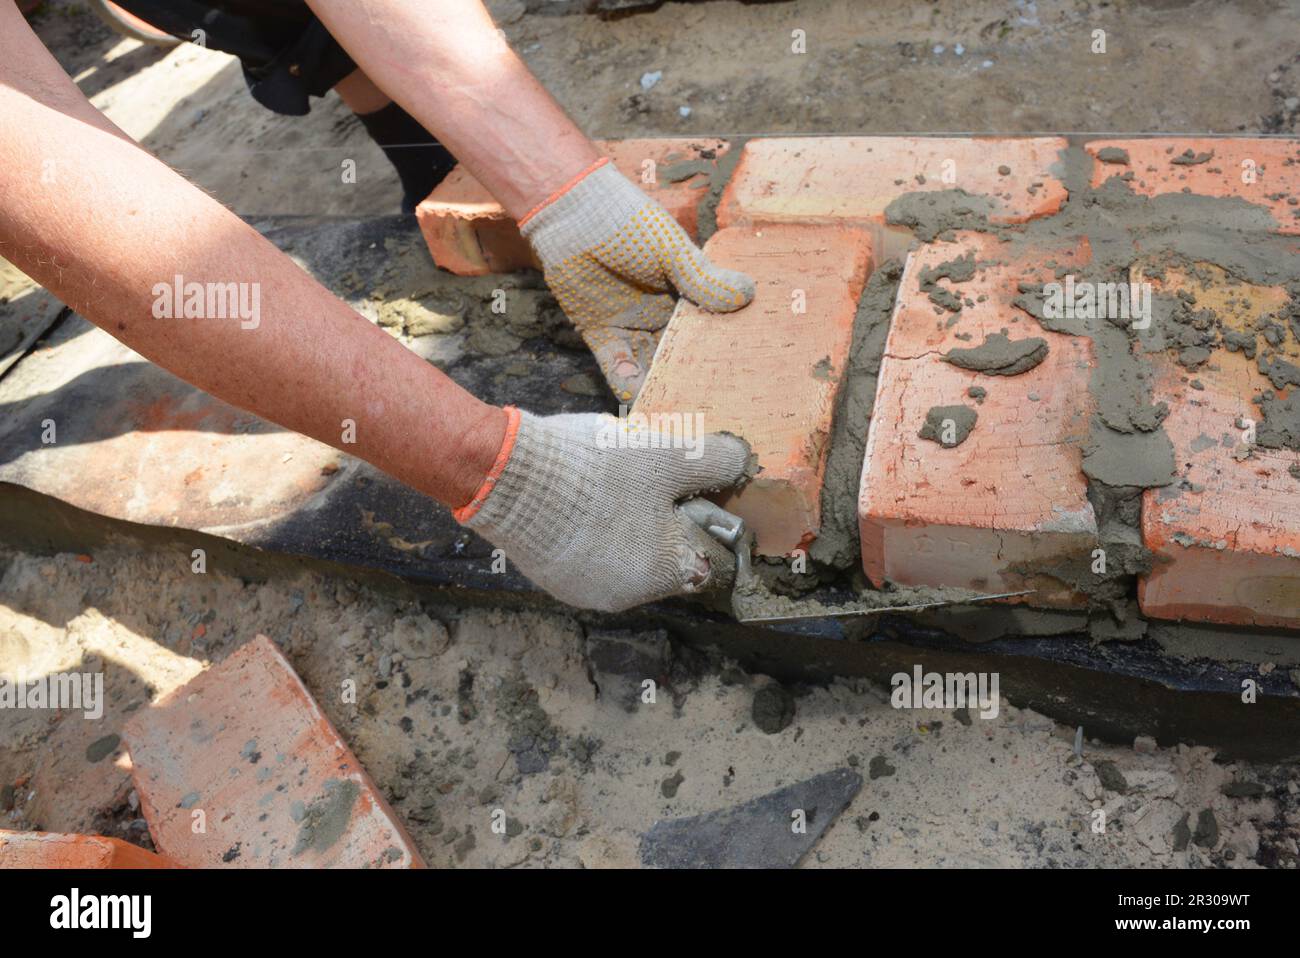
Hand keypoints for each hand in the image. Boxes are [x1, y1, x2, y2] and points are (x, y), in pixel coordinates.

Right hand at [454, 407, 749, 611]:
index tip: (685, 487)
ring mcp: (581, 590)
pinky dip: (591, 529)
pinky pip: (587, 554)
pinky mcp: (550, 577)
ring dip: (625, 523)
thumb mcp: (669, 454)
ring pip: (623, 553)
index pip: (702, 555)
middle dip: (661, 519)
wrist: (507, 473)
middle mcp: (623, 596)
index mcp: (660, 575)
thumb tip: (741, 462)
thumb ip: (715, 460)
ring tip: (609, 481)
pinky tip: (579, 496)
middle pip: (661, 555)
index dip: (699, 517)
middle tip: (645, 477)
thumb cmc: (599, 468)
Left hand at [520, 158, 755, 401]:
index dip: (722, 350)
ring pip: (649, 364)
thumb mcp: (673, 250)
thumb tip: (749, 294)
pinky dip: (625, 379)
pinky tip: (636, 392)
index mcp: (686, 292)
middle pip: (680, 353)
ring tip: (673, 411)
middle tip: (708, 406)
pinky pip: (615, 364)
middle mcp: (661, 314)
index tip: (740, 375)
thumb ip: (704, 278)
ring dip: (658, 385)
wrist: (572, 214)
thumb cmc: (629, 223)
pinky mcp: (600, 334)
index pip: (708, 328)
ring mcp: (630, 326)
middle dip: (691, 377)